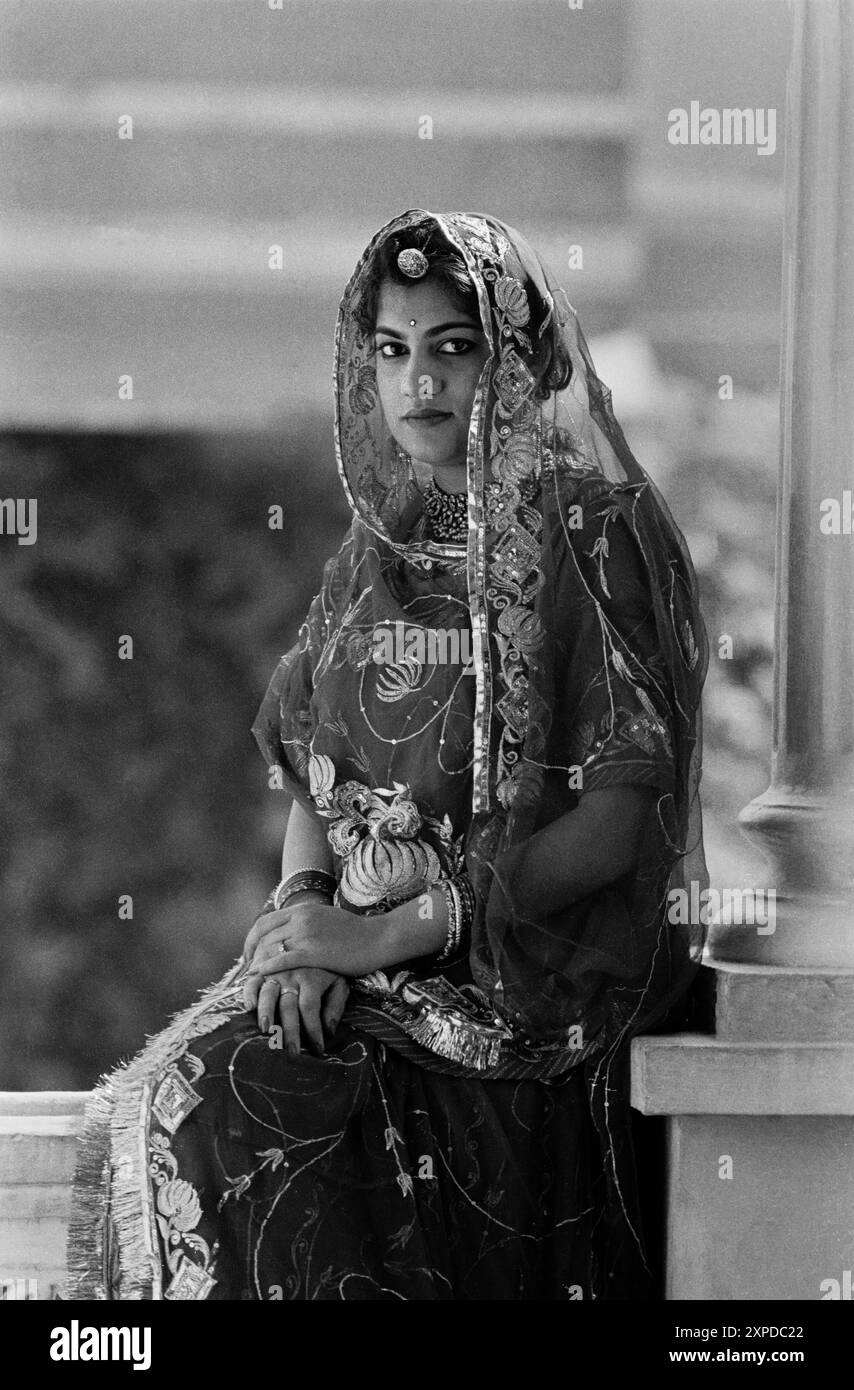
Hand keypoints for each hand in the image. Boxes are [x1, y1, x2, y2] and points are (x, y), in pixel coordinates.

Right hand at [242, 965, 349, 1057]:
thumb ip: (336, 1004)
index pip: (311, 1009)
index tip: (318, 1051)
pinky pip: (252, 980)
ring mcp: (274, 971)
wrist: (313, 933)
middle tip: (292, 1053)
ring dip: (266, 1012)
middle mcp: (292, 975)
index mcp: (312, 979)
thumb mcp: (339, 980)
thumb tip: (329, 1031)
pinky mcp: (261, 967)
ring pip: (268, 994)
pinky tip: (248, 1008)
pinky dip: (248, 993)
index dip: (314, 1031)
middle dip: (290, 1032)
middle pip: (289, 1006)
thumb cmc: (328, 965)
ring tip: (266, 1030)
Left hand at [244, 900, 391, 979]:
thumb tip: (292, 930)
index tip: (248, 952)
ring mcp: (307, 935)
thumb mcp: (326, 918)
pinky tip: (260, 975)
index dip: (252, 937)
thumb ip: (307, 921)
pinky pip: (283, 960)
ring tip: (249, 977)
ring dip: (256, 961)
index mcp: (304, 909)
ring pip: (270, 947)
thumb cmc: (356, 932)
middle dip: (250, 951)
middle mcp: (301, 918)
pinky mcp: (315, 952)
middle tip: (244, 967)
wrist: (379, 937)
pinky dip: (267, 967)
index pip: (266, 921)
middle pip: (263, 934)